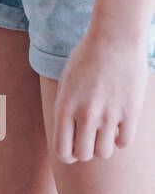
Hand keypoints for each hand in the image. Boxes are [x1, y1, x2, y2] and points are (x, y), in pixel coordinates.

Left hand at [52, 27, 148, 161]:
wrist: (114, 37)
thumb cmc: (86, 59)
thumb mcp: (65, 84)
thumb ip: (65, 111)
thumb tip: (70, 138)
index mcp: (64, 108)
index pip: (62, 151)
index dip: (68, 155)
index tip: (73, 150)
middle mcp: (86, 114)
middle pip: (85, 155)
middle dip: (86, 152)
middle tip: (90, 141)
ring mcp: (110, 113)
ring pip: (105, 152)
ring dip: (103, 147)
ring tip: (104, 134)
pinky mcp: (131, 110)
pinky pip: (125, 142)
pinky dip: (120, 140)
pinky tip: (119, 128)